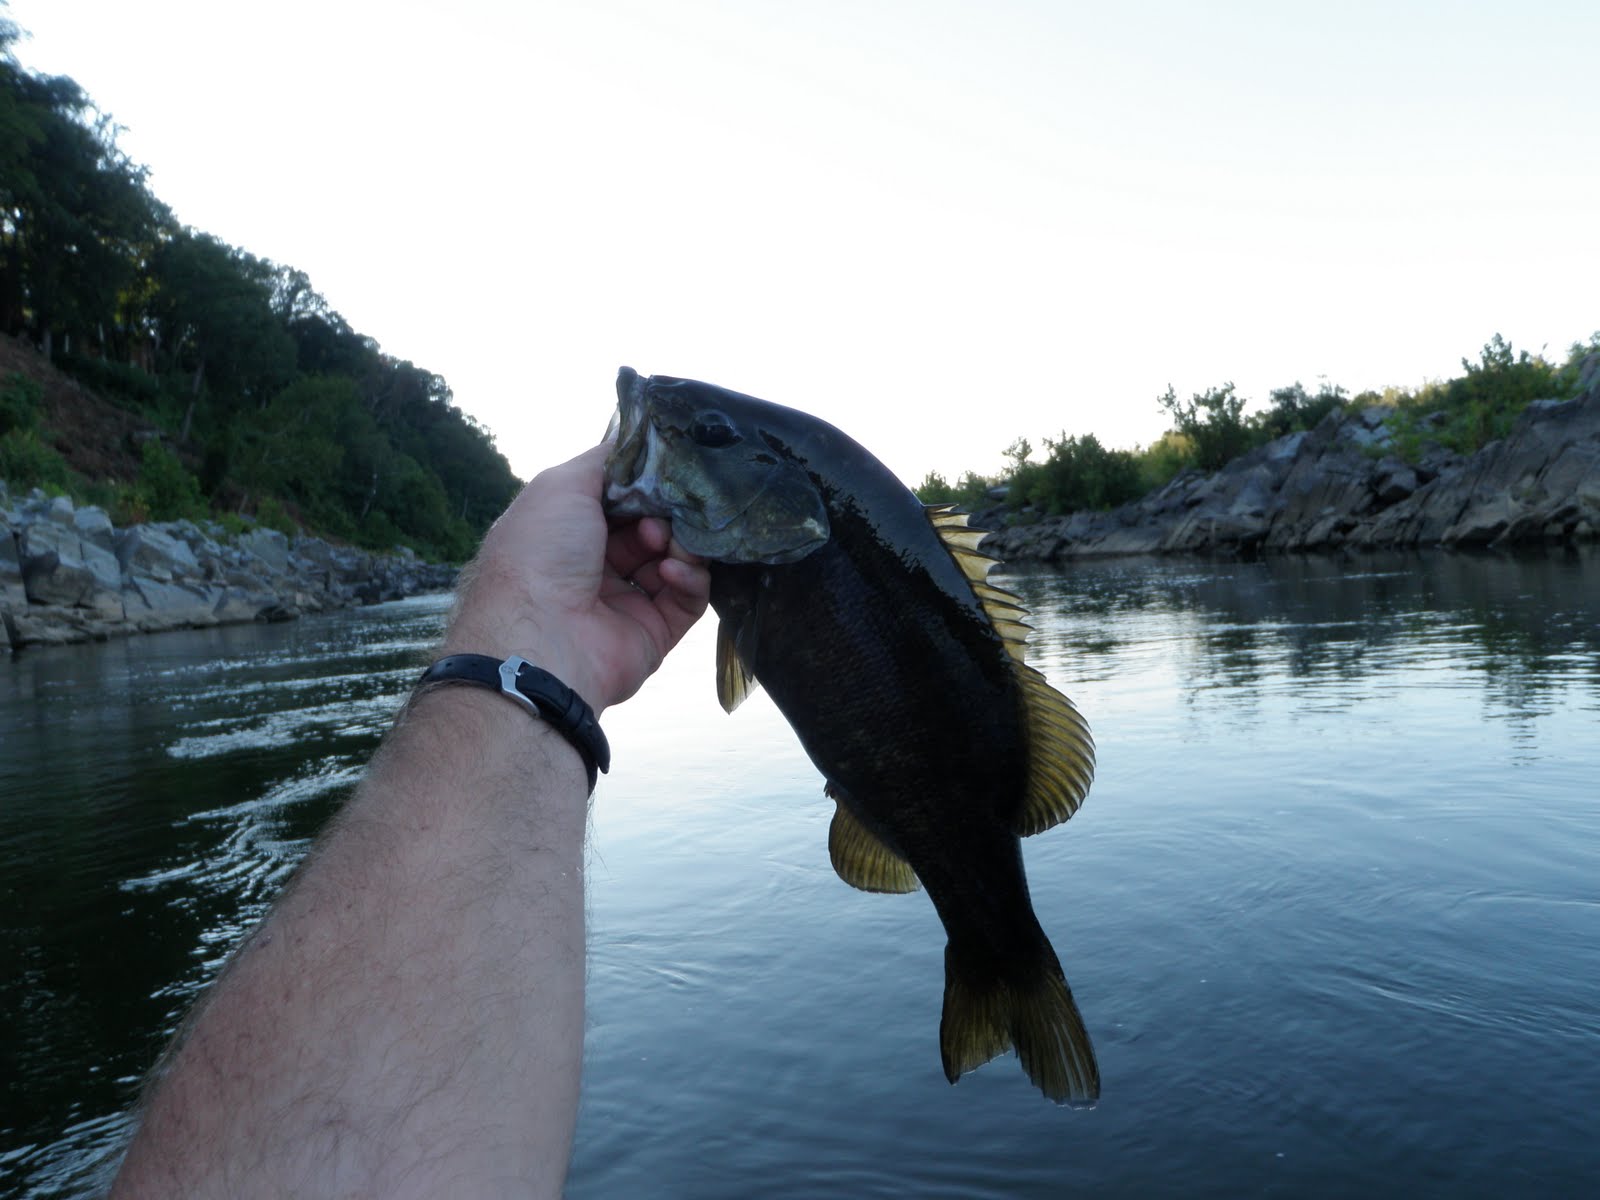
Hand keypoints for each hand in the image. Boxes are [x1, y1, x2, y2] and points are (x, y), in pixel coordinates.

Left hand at [441, 441, 709, 712]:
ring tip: (668, 540)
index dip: (642, 485)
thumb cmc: (541, 554)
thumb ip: (605, 459)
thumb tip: (637, 438)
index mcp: (566, 533)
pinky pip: (688, 598)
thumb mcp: (562, 484)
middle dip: (665, 513)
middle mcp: (594, 566)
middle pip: (651, 526)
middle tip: (664, 511)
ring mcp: (625, 601)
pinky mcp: (654, 632)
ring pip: (676, 559)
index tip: (660, 474)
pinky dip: (689, 578)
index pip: (619, 500)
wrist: (541, 638)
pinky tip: (673, 569)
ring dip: (681, 543)